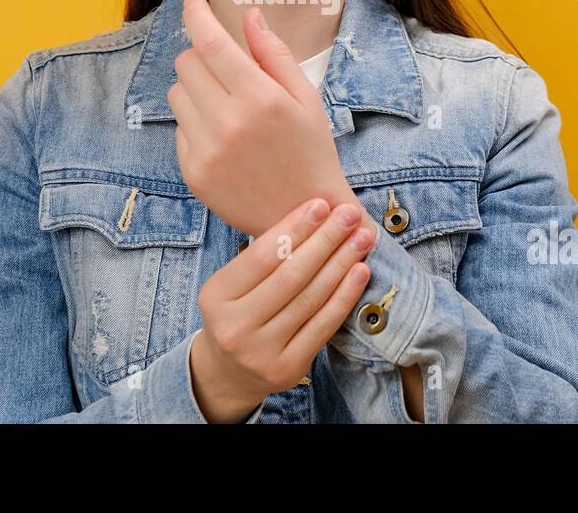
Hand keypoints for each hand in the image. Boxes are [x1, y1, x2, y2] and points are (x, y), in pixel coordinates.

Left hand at [167, 0, 350, 237]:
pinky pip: (178, 127)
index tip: (193, 1)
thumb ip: (274, 54)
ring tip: (227, 108)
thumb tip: (250, 15)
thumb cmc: (311, 151)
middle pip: (187, 63)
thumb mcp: (306, 98)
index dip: (197, 15)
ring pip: (177, 93)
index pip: (211, 43)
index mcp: (260, 99)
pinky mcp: (193, 172)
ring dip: (196, 89)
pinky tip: (225, 138)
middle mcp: (228, 122)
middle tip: (228, 70)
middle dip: (204, 56)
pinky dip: (196, 123)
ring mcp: (206, 150)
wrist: (305, 216)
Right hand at [188, 196, 374, 421]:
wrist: (229, 373)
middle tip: (349, 215)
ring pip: (310, 299)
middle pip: (291, 276)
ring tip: (362, 238)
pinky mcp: (288, 368)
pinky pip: (323, 325)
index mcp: (216, 296)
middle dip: (325, 240)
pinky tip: (360, 271)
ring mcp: (261, 352)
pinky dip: (345, 296)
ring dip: (341, 264)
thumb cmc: (237, 314)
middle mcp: (235, 326)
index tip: (321, 205)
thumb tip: (314, 215)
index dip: (294, 228)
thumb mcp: (232, 285)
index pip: (262, 256)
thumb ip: (264, 258)